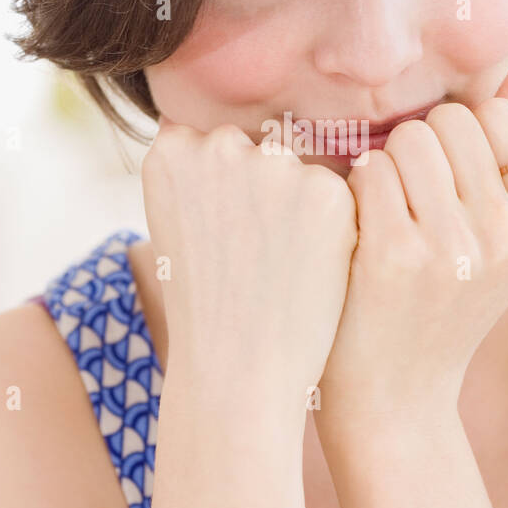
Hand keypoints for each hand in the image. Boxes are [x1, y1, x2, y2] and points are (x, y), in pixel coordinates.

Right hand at [141, 122, 356, 428]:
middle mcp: (220, 146)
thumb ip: (201, 174)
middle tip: (251, 257)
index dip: (222, 191)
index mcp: (172, 152)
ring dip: (299, 208)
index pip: (210, 142)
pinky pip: (335, 198)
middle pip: (259, 149)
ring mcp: (274, 166)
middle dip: (262, 192)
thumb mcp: (176, 226)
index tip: (219, 234)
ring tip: (277, 268)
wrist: (237, 370)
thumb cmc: (207, 304)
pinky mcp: (327, 192)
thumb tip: (247, 137)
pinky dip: (331, 231)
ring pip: (300, 171)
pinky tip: (307, 271)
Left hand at [314, 69, 507, 442]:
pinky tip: (355, 227)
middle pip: (452, 122)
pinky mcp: (397, 256)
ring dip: (382, 163)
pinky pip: (370, 170)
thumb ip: (504, 159)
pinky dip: (353, 189)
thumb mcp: (490, 242)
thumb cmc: (432, 308)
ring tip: (381, 211)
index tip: (440, 181)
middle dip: (417, 144)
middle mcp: (506, 237)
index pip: (501, 121)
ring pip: (409, 139)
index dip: (459, 137)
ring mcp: (454, 248)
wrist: (392, 399)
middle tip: (404, 196)